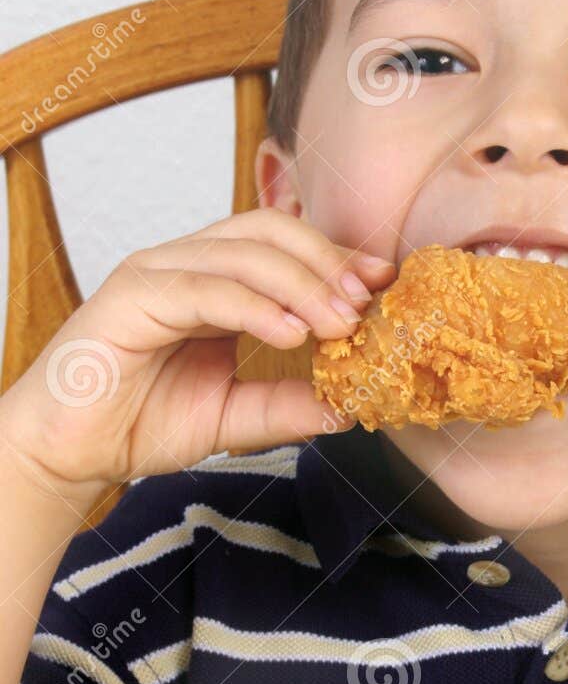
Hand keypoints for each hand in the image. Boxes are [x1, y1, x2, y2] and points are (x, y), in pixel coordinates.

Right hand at [0, 209, 394, 494]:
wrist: (67, 453)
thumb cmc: (137, 424)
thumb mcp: (233, 418)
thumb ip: (287, 405)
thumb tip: (350, 406)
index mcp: (212, 282)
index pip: (282, 245)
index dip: (334, 258)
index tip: (383, 284)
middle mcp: (185, 265)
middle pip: (267, 231)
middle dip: (325, 262)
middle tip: (366, 304)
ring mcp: (155, 275)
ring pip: (240, 254)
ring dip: (300, 284)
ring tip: (340, 323)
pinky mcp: (130, 297)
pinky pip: (204, 290)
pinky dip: (255, 307)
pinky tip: (291, 333)